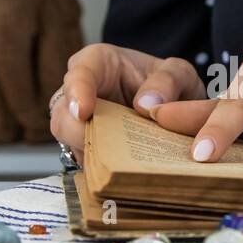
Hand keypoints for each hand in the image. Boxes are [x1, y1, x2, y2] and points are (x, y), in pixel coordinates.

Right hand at [49, 43, 205, 165]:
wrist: (175, 112)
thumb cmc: (169, 85)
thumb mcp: (179, 74)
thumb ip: (168, 81)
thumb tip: (145, 106)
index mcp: (97, 64)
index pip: (78, 73)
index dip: (77, 91)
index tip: (83, 111)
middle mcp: (80, 95)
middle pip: (63, 117)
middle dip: (79, 134)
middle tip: (105, 147)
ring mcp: (79, 126)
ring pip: (70, 146)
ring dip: (92, 158)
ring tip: (119, 167)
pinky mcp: (88, 151)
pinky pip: (85, 165)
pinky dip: (101, 174)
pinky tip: (121, 178)